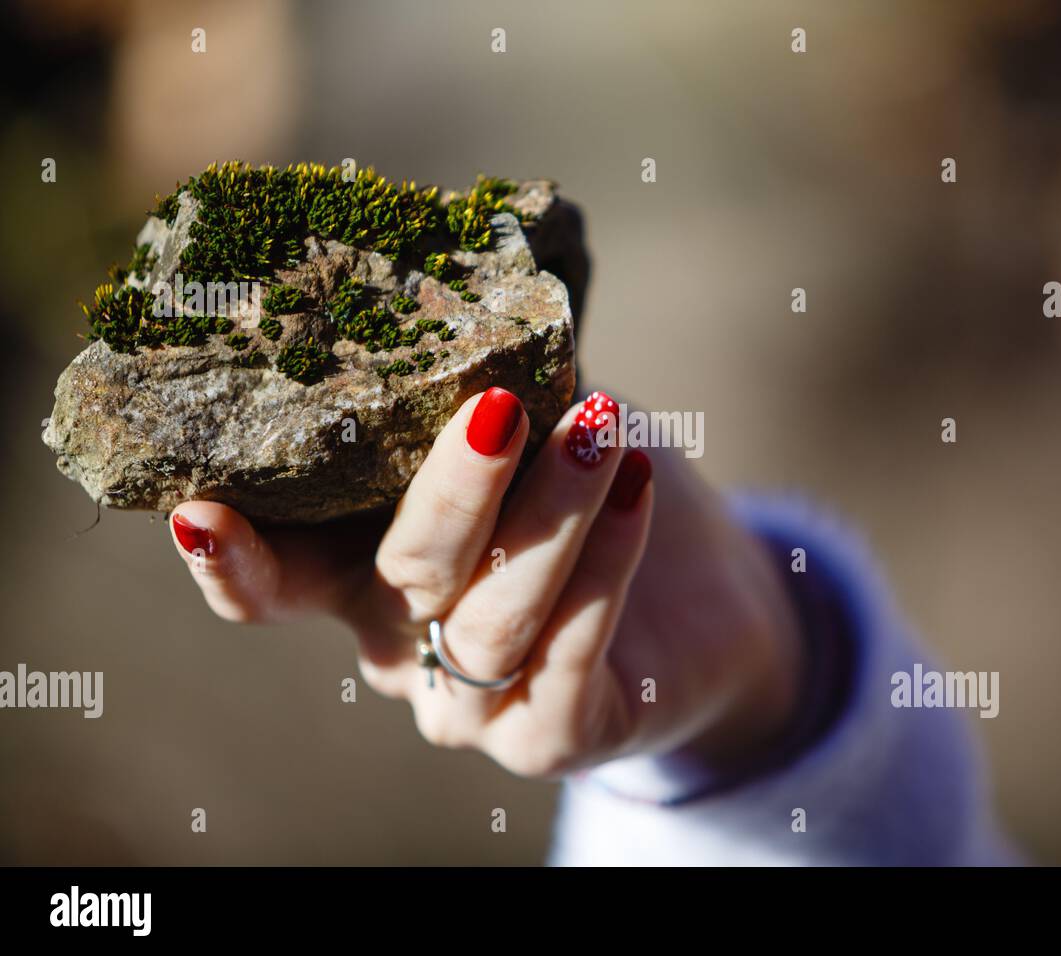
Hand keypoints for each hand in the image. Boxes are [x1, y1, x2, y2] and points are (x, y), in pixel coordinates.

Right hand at [168, 389, 803, 778]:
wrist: (703, 604)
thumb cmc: (594, 499)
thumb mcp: (531, 436)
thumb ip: (485, 391)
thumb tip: (481, 281)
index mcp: (365, 578)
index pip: (274, 589)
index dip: (232, 561)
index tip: (202, 505)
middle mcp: (405, 649)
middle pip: (407, 575)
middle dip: (453, 489)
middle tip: (497, 406)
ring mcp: (477, 703)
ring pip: (495, 616)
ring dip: (550, 512)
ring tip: (599, 423)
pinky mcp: (554, 736)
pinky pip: (569, 659)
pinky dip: (605, 567)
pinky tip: (636, 485)